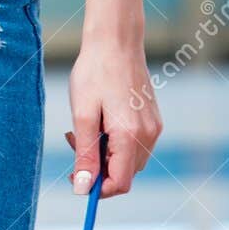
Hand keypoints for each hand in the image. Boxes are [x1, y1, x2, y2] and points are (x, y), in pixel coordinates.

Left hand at [67, 38, 161, 197]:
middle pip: (124, 173)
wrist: (116, 40)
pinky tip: (101, 119)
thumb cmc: (95, 72)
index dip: (98, 188)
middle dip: (99, 167)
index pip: (120, 183)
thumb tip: (83, 189)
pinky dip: (117, 141)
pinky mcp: (153, 118)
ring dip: (106, 153)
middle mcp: (148, 135)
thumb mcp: (83, 114)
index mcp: (130, 136)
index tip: (76, 176)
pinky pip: (135, 143)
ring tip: (86, 127)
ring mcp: (153, 126)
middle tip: (75, 141)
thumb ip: (85, 154)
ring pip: (129, 159)